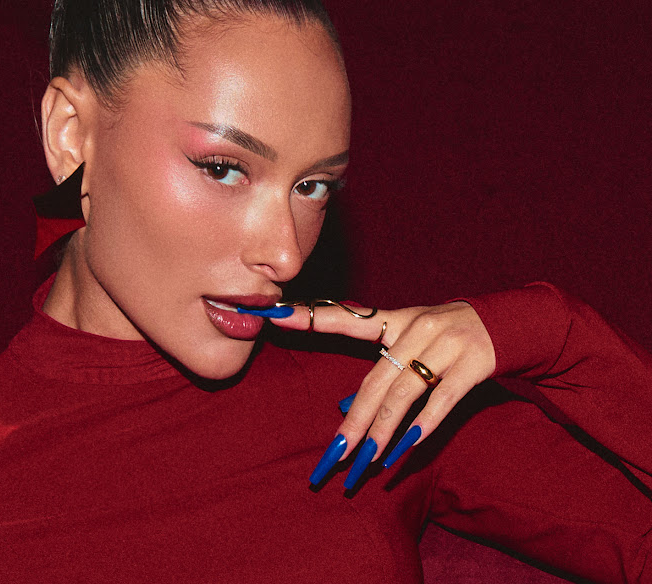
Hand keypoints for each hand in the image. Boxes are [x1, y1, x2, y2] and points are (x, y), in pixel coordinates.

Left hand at [271, 299, 495, 487]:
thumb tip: (344, 407)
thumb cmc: (443, 336)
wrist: (502, 322)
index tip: (277, 314)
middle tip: (333, 456)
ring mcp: (443, 346)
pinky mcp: (471, 366)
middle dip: (352, 422)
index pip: (345, 319)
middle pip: (374, 381)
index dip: (311, 317)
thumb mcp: (408, 342)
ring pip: (404, 395)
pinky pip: (442, 401)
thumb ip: (378, 372)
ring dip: (382, 433)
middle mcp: (415, 330)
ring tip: (363, 464)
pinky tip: (404, 451)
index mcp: (394, 321)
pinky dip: (422, 427)